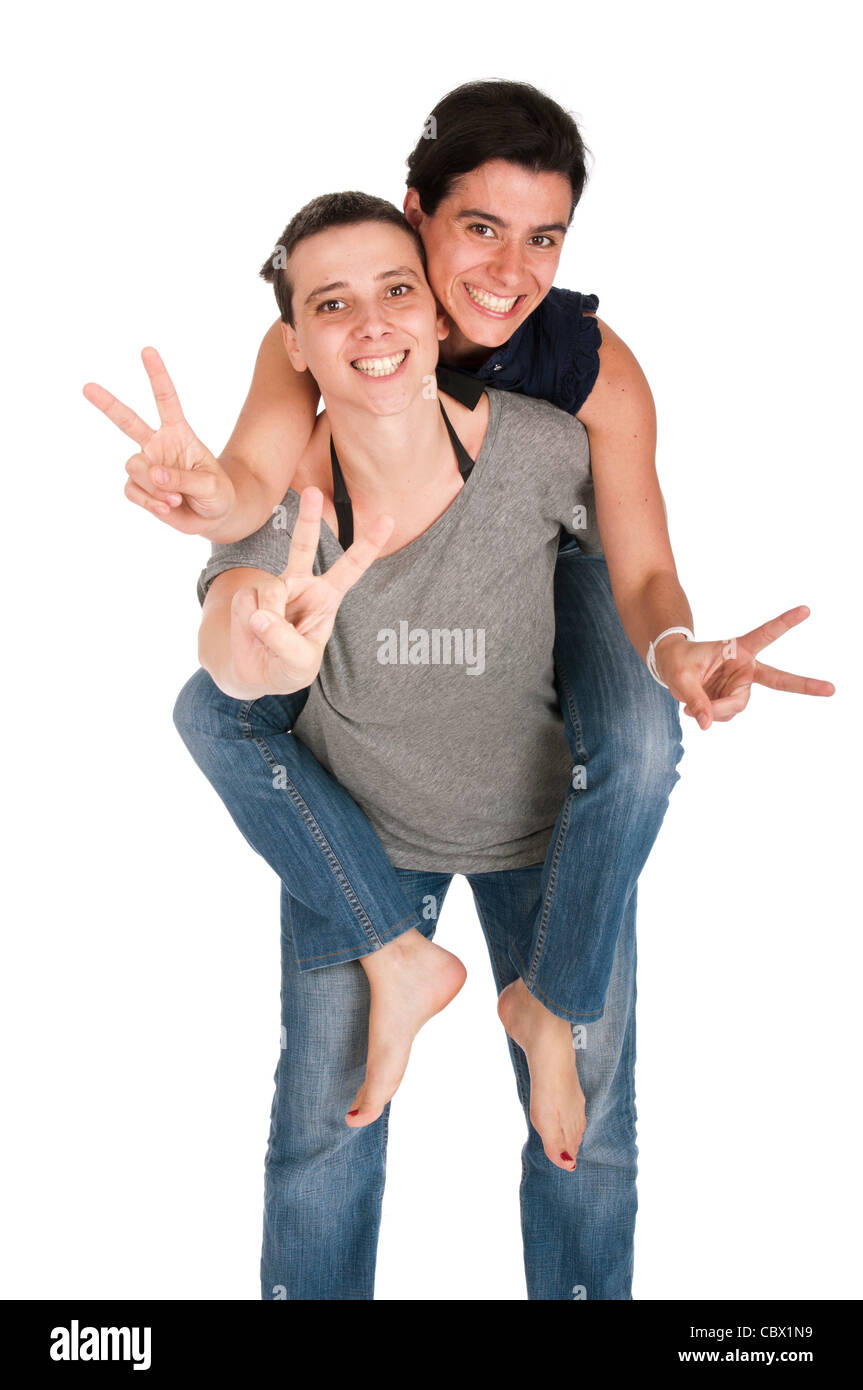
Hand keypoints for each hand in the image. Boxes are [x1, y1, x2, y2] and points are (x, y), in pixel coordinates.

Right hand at [83, 347, 234, 533]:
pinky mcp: (139, 487)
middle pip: (128, 420)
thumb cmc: (218, 494)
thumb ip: (184, 479)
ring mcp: (146, 465)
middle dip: (107, 404)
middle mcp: (158, 445)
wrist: (213, 517)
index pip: (166, 399)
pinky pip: (133, 491)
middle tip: (87, 387)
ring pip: (134, 468)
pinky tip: (165, 508)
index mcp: (179, 433)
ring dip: (154, 487)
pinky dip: (149, 502)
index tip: (147, 351)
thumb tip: (154, 474)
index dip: (157, 375)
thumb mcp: (211, 486)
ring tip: (175, 499)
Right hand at [230, 486, 393, 694]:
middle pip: (305, 545)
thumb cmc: (288, 666)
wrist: (254, 672)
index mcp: (327, 597)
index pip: (352, 567)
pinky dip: (250, 625)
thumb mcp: (299, 664)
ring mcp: (274, 586)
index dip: (368, 544)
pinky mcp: (248, 595)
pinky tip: (253, 632)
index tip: (388, 518)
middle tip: (312, 490)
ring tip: (269, 639)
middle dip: (308, 518)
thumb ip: (285, 642)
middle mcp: (301, 584)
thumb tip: (260, 614)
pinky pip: (249, 605)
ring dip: (269, 623)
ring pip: (271, 592)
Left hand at [656, 606, 834, 729]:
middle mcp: (745, 668)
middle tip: (831, 689)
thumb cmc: (677, 662)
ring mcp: (741, 686)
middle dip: (805, 685)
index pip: (765, 634)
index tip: (805, 610)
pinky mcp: (733, 700)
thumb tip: (707, 724)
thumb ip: (694, 700)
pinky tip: (698, 708)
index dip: (785, 623)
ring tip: (693, 704)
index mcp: (737, 649)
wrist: (672, 669)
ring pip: (736, 708)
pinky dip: (711, 716)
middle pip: (779, 679)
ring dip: (716, 711)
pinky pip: (725, 716)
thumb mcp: (679, 678)